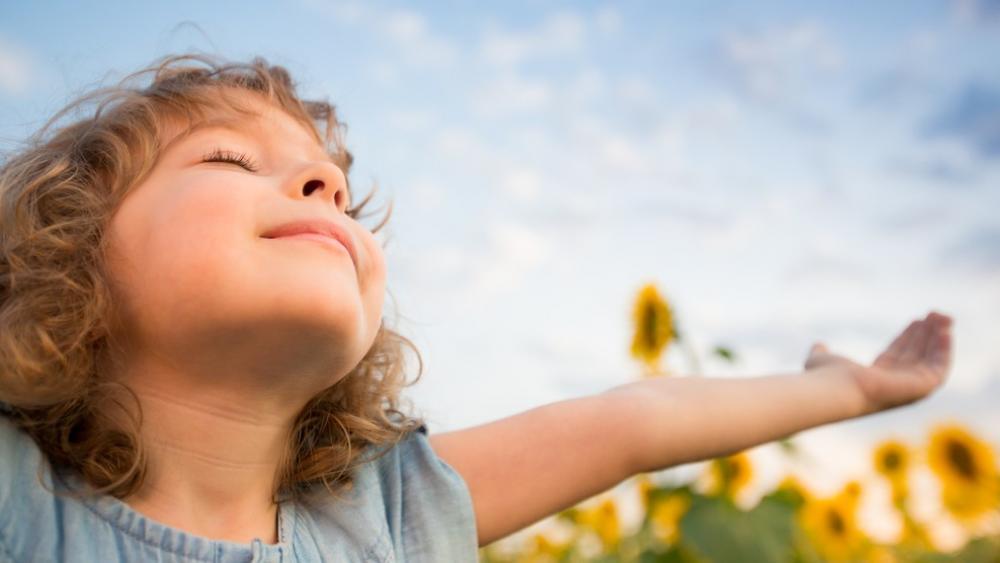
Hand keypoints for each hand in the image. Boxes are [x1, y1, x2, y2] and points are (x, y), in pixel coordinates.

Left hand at [804, 311, 952, 415]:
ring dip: (939, 337)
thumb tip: (818, 345)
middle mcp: (894, 385)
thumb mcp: (820, 359)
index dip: (908, 337)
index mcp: (875, 379)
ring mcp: (909, 388)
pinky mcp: (922, 388)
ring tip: (943, 316)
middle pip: (916, 356)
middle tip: (934, 314)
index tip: (917, 320)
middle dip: (926, 334)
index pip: (897, 355)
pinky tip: (946, 331)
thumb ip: (821, 352)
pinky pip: (940, 367)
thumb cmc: (826, 376)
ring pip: (930, 359)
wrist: (836, 388)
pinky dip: (945, 349)